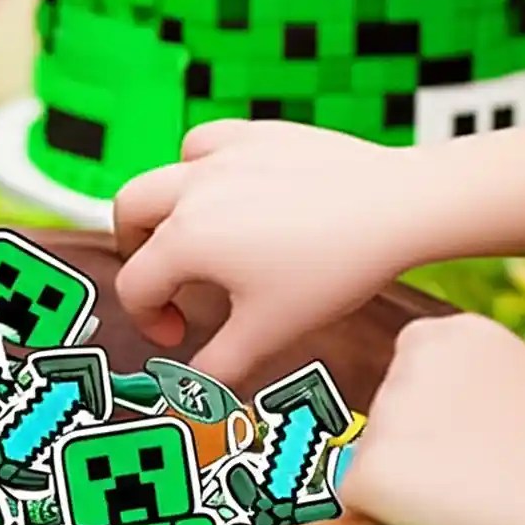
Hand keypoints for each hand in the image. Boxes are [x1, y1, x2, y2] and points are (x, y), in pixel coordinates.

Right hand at [113, 119, 425, 382]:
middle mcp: (193, 190)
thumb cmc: (334, 269)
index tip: (179, 335)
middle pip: (129, 213)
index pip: (136, 284)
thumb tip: (194, 388)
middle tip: (167, 283)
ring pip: (163, 174)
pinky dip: (200, 168)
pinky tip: (226, 190)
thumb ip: (219, 365)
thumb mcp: (269, 332)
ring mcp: (223, 156)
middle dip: (136, 252)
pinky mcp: (256, 135)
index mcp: (187, 240)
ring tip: (192, 237)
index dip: (148, 319)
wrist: (396, 208)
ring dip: (163, 208)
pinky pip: (206, 144)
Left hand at [339, 313, 524, 524]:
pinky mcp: (367, 469)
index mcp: (442, 334)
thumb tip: (465, 394)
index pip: (411, 372)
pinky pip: (362, 497)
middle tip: (472, 469)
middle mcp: (403, 364)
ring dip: (405, 479)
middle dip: (416, 444)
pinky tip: (442, 516)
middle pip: (389, 413)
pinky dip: (389, 514)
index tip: (467, 434)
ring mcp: (381, 414)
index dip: (436, 413)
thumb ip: (480, 374)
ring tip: (469, 494)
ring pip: (376, 455)